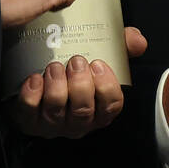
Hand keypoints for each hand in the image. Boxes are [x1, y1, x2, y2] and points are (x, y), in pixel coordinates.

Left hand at [10, 27, 147, 138]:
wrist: (40, 76)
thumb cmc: (75, 71)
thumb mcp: (102, 56)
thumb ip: (122, 46)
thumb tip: (138, 41)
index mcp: (100, 108)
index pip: (112, 106)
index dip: (107, 87)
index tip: (98, 64)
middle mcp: (79, 122)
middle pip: (83, 112)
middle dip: (80, 85)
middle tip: (76, 61)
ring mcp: (54, 125)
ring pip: (57, 113)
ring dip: (56, 88)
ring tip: (54, 67)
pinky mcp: (30, 122)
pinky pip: (30, 114)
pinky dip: (32, 96)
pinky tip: (35, 78)